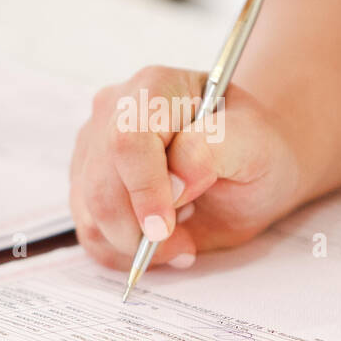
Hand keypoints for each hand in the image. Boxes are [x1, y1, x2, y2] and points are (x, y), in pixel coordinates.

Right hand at [69, 66, 303, 270]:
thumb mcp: (253, 143)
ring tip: (179, 236)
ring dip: (134, 244)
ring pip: (90, 214)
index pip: (128, 139)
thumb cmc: (253, 147)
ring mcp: (94, 149)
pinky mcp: (86, 184)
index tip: (165, 227)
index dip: (143, 189)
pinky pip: (90, 233)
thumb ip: (212, 149)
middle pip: (101, 185)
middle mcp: (114, 112)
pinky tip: (159, 244)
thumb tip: (174, 178)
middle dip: (139, 230)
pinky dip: (124, 252)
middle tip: (183, 242)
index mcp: (156, 88)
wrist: (247, 164)